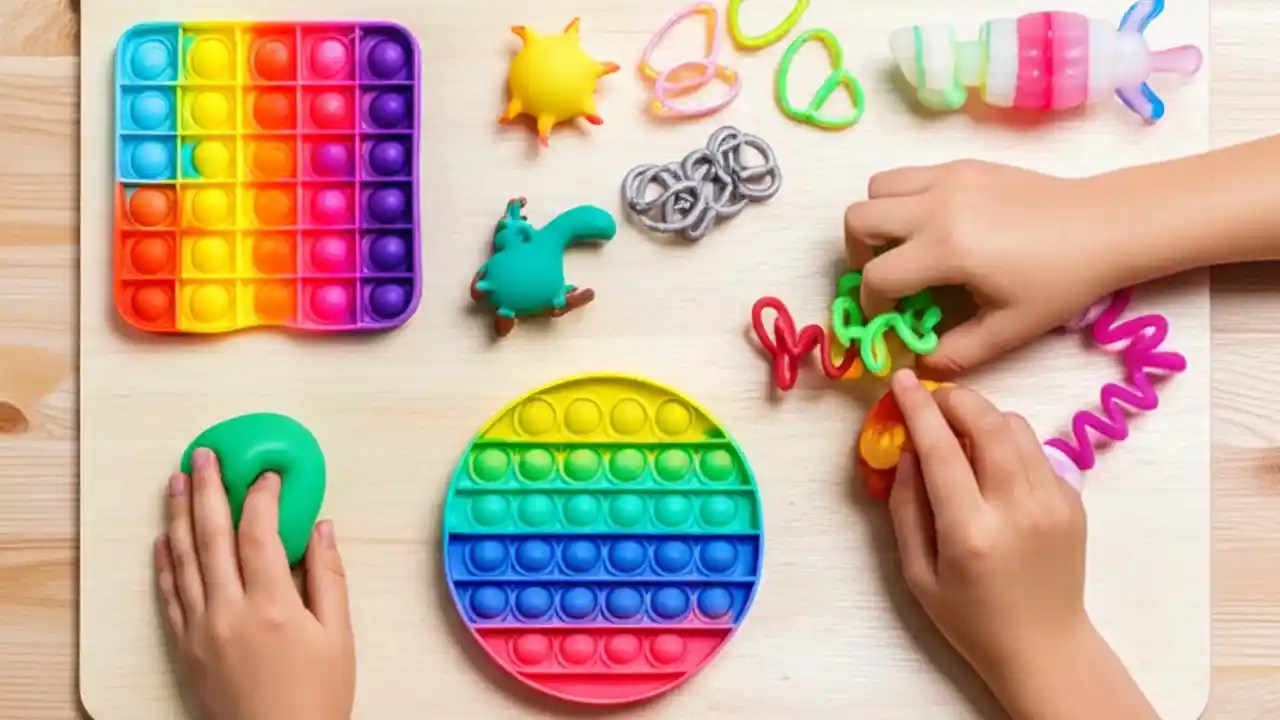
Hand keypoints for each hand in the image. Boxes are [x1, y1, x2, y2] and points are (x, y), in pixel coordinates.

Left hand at [155, 447, 354, 719]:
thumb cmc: (316, 698)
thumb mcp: (339, 636)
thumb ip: (328, 577)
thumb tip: (323, 527)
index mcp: (272, 605)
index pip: (259, 533)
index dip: (262, 496)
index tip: (267, 473)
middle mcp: (229, 611)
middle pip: (212, 537)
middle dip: (208, 490)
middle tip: (204, 456)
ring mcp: (201, 629)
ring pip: (183, 560)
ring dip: (177, 516)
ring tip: (176, 481)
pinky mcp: (186, 648)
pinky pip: (169, 596)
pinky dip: (164, 564)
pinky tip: (162, 540)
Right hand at [844, 160, 1126, 374]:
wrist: (1103, 225)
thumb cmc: (1059, 281)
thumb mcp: (1008, 330)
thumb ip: (955, 353)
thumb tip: (917, 362)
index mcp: (949, 250)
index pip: (877, 276)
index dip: (872, 303)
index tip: (889, 314)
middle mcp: (938, 207)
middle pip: (858, 219)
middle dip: (859, 253)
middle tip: (887, 272)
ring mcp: (948, 179)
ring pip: (876, 188)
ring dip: (877, 218)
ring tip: (902, 244)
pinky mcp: (962, 165)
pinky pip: (909, 175)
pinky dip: (903, 199)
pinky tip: (934, 225)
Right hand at [885, 370, 1155, 718]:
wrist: (1044, 647)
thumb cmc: (969, 617)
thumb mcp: (917, 572)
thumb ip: (906, 507)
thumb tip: (907, 450)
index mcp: (971, 532)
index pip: (942, 450)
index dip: (919, 408)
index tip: (902, 380)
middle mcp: (1018, 509)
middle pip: (989, 423)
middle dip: (956, 399)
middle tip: (931, 400)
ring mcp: (1054, 502)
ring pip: (1017, 427)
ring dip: (983, 417)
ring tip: (960, 434)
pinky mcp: (1074, 501)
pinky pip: (1035, 451)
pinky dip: (1007, 444)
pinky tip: (991, 469)